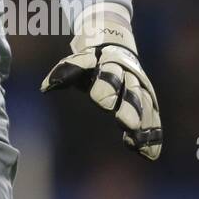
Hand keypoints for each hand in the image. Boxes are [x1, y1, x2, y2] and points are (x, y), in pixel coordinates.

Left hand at [41, 2, 161, 160]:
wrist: (116, 46)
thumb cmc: (91, 61)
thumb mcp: (79, 62)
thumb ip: (65, 72)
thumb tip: (46, 87)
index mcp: (108, 63)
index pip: (108, 74)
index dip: (106, 87)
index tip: (103, 104)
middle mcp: (128, 74)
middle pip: (131, 90)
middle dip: (129, 107)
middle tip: (126, 123)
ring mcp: (140, 87)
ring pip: (144, 104)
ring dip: (143, 123)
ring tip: (139, 143)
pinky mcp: (148, 99)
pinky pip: (153, 115)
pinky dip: (152, 133)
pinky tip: (150, 153)